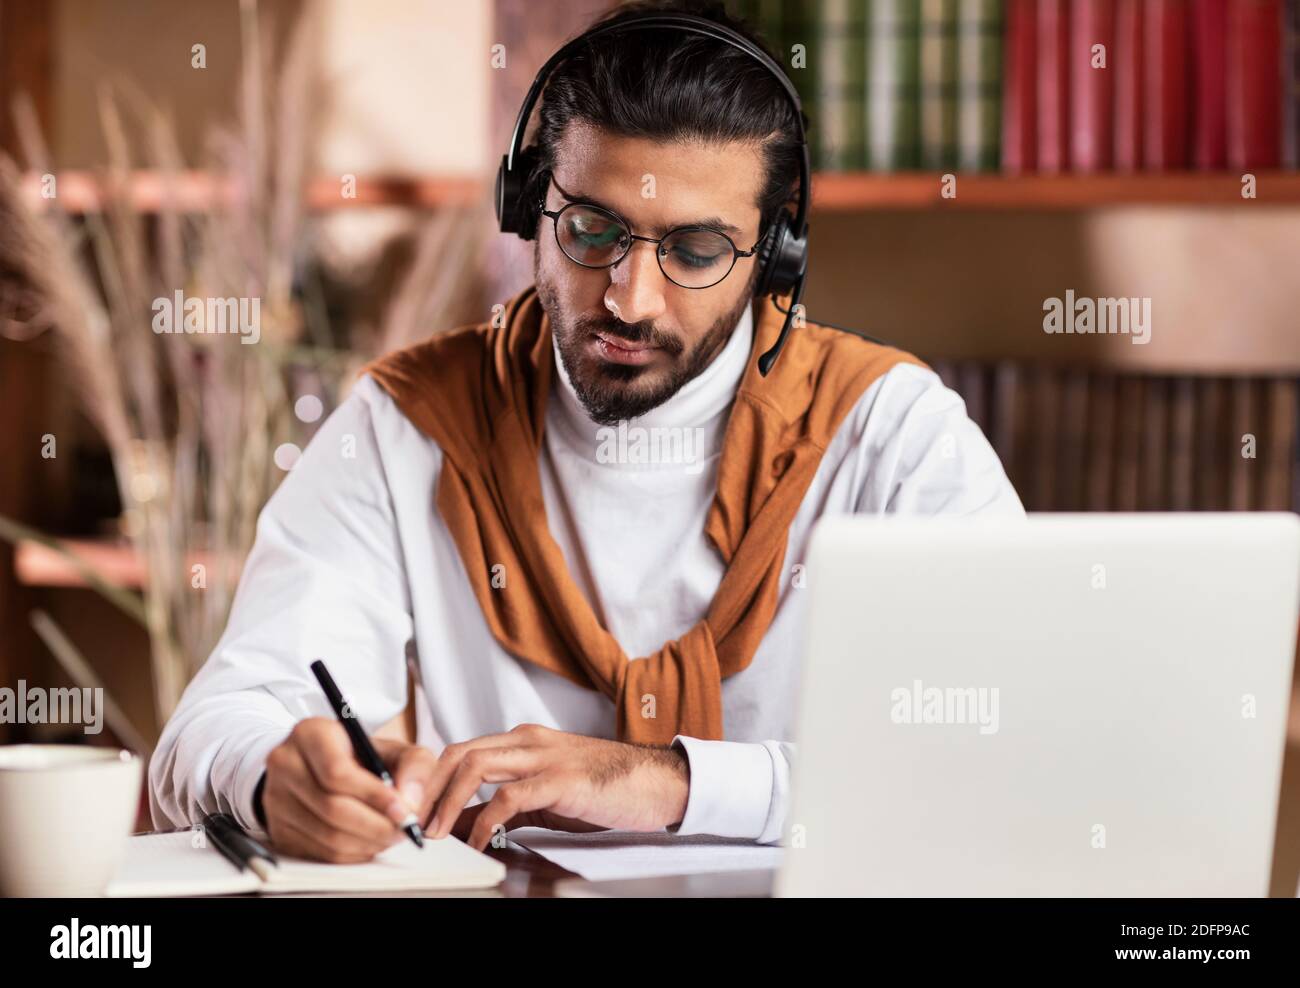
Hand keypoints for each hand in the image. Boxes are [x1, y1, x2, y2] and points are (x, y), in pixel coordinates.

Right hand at [260, 717, 437, 862]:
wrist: (319, 767)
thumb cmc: (360, 757)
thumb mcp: (392, 748)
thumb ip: (414, 765)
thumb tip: (410, 802)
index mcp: (311, 734)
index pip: (337, 772)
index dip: (374, 796)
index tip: (403, 810)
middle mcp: (286, 763)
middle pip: (332, 807)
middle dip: (376, 825)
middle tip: (403, 829)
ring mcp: (276, 799)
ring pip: (326, 835)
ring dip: (367, 842)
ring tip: (391, 835)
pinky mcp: (278, 829)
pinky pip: (319, 852)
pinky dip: (352, 853)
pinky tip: (369, 842)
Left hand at [425, 724, 690, 851]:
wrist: (657, 783)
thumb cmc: (605, 790)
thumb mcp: (545, 797)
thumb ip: (504, 806)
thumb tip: (462, 824)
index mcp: (523, 740)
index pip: (461, 750)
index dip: (430, 779)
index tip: (413, 809)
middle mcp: (529, 741)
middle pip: (459, 753)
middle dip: (428, 788)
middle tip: (411, 820)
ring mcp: (545, 757)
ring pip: (476, 766)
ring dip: (447, 801)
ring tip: (435, 831)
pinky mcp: (561, 780)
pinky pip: (510, 797)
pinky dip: (486, 819)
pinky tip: (480, 840)